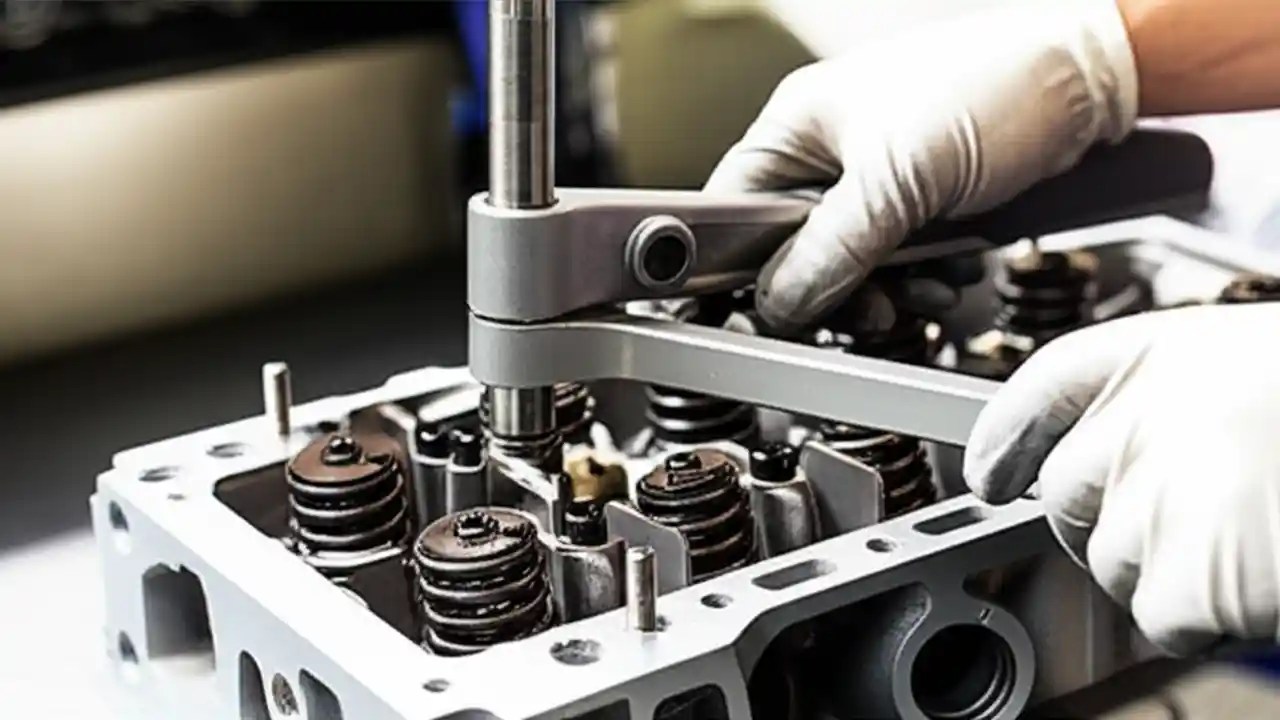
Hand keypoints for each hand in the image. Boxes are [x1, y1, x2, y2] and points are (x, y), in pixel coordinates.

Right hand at [706, 0, 1136, 332]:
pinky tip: (952, 268)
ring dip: (890, 287)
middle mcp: (829, 148)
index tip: (757, 314)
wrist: (1093, 80)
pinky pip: (897, 256)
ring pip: (850, 261)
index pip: (734, 210)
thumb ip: (830, 249)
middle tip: (868, 307)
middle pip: (795, 248)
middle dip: (838, 287)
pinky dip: (923, 274)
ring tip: (928, 284)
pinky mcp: (920, 194)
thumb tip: (779, 302)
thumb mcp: (898, 179)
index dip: (740, 268)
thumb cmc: (998, 86)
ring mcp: (876, 173)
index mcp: (798, 125)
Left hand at [964, 304, 1279, 654]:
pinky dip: (1204, 618)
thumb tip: (1110, 458)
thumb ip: (1178, 403)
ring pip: (1106, 561)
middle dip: (1104, 520)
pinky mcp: (1186, 575)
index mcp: (1159, 352)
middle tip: (1184, 527)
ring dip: (1162, 571)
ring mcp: (1155, 496)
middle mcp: (1140, 417)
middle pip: (1062, 492)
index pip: (1043, 388)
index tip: (989, 468)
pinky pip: (1159, 616)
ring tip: (1249, 542)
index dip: (1007, 435)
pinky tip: (1262, 580)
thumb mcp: (1253, 371)